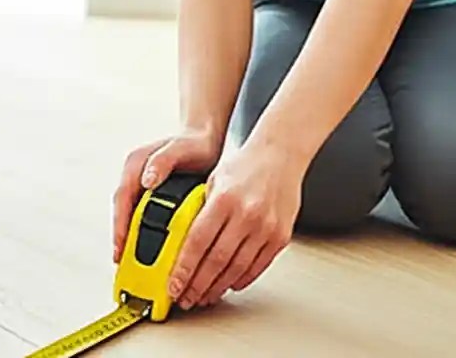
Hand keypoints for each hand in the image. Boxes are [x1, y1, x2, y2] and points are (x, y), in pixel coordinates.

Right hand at [113, 128, 222, 263]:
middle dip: (123, 240)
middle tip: (125, 266)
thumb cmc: (194, 142)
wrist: (205, 138)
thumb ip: (163, 161)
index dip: (119, 227)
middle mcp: (135, 178)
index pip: (121, 200)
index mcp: (135, 166)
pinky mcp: (154, 196)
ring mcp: (143, 188)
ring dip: (134, 240)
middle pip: (123, 214)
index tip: (120, 249)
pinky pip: (145, 218)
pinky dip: (146, 235)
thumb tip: (147, 179)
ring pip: (132, 218)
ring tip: (137, 266)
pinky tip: (155, 252)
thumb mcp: (180, 149)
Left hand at [168, 143, 303, 308]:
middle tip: (185, 298)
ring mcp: (266, 227)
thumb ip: (199, 209)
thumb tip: (180, 242)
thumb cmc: (245, 165)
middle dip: (197, 285)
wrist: (281, 156)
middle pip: (216, 261)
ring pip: (237, 269)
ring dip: (218, 287)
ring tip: (204, 296)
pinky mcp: (281, 237)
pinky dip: (241, 279)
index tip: (173, 285)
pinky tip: (228, 284)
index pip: (197, 242)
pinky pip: (258, 266)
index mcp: (224, 199)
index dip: (183, 269)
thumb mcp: (212, 180)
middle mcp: (246, 214)